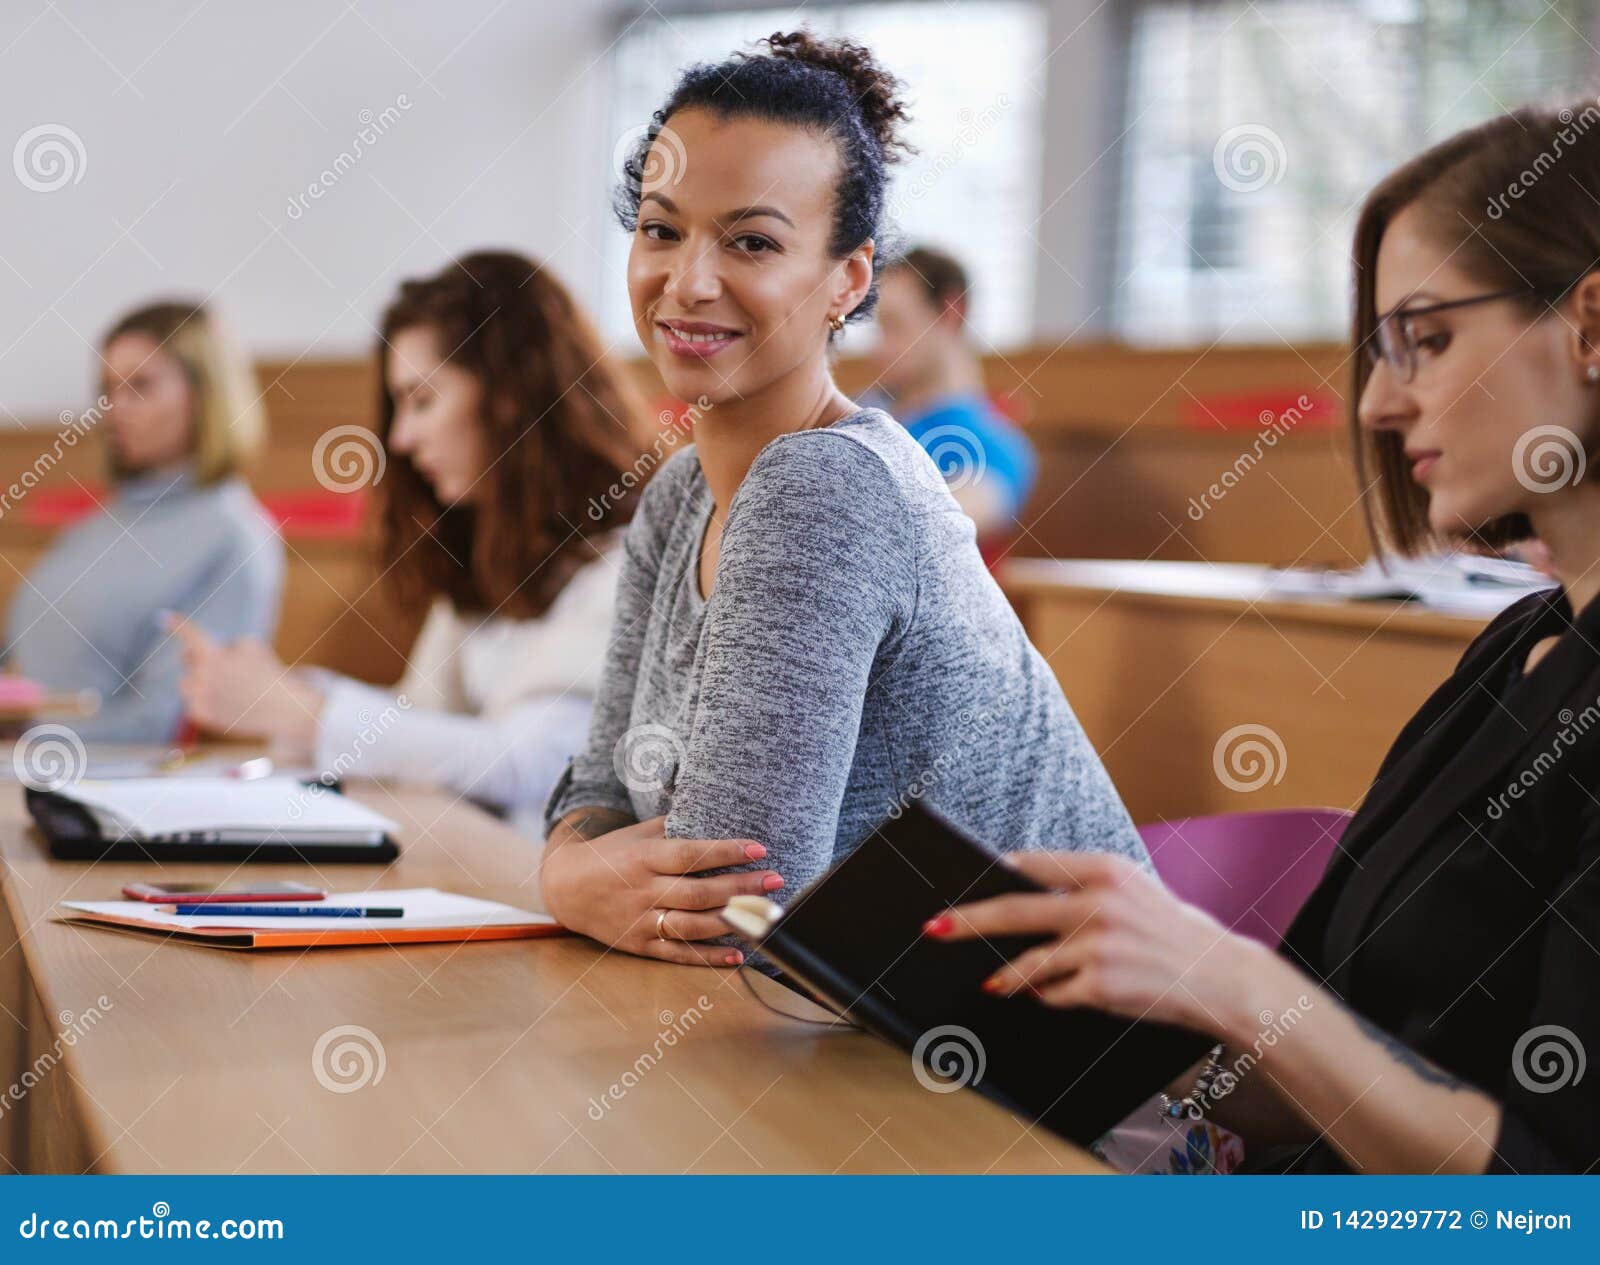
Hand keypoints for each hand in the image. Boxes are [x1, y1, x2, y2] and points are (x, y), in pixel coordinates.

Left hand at [169, 615, 321, 756]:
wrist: (282, 709)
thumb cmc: (268, 674)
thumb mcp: (252, 646)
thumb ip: (224, 645)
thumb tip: (203, 656)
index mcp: (214, 655)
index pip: (191, 635)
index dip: (176, 624)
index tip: (162, 616)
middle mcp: (201, 676)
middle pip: (187, 660)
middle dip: (198, 659)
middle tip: (220, 665)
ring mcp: (199, 697)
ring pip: (186, 683)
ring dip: (199, 681)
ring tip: (227, 688)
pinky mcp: (200, 715)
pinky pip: (193, 701)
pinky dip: (206, 699)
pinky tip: (227, 703)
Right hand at [540, 816, 783, 966]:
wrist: (564, 887)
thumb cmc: (610, 853)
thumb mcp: (637, 833)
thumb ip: (673, 825)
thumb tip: (714, 803)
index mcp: (644, 858)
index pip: (690, 854)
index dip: (726, 852)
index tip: (759, 848)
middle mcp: (643, 890)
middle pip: (698, 892)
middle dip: (741, 888)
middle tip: (776, 881)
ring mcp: (641, 920)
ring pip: (692, 926)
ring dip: (732, 922)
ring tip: (766, 916)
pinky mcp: (639, 945)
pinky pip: (677, 954)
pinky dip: (708, 957)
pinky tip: (738, 955)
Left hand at [931, 851, 1267, 1038]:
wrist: (1219, 976)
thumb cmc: (1170, 931)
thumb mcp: (1132, 889)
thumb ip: (1082, 885)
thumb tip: (1018, 888)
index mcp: (1104, 869)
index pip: (1032, 865)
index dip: (995, 873)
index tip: (967, 878)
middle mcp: (1098, 903)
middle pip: (1013, 911)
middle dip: (967, 920)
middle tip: (935, 927)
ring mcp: (1099, 946)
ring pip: (1028, 962)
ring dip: (1003, 975)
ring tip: (989, 982)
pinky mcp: (1102, 985)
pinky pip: (1054, 994)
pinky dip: (1046, 997)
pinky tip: (1047, 996)